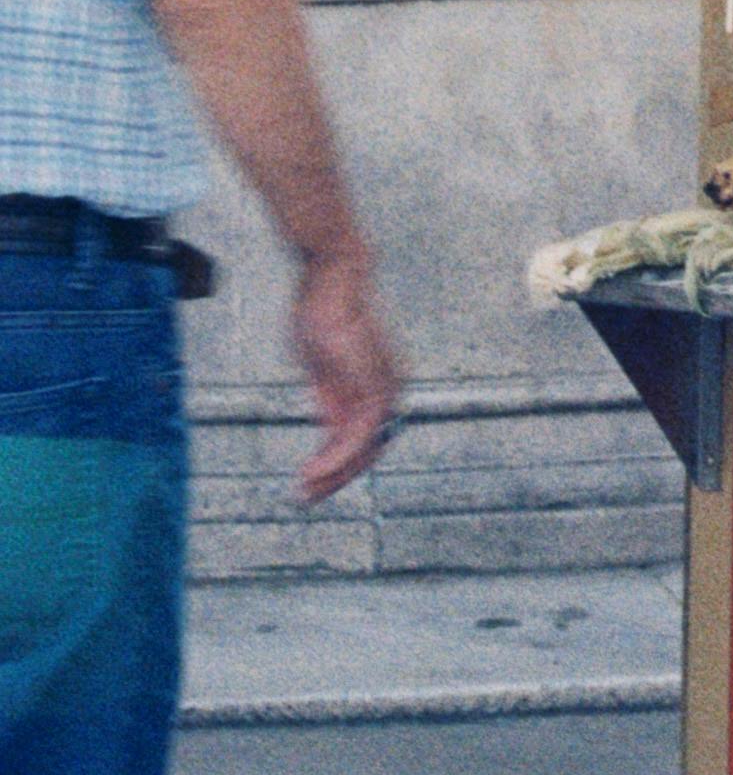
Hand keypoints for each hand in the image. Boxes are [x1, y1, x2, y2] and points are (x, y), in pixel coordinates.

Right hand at [288, 249, 402, 504]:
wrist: (334, 275)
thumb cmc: (324, 310)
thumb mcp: (321, 361)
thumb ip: (329, 392)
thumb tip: (328, 420)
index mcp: (376, 386)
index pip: (364, 439)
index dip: (338, 465)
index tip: (308, 482)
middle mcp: (388, 391)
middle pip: (368, 452)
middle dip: (336, 480)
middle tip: (304, 500)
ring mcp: (384, 388)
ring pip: (365, 450)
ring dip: (333, 476)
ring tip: (303, 493)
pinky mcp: (373, 384)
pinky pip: (358, 435)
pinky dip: (334, 458)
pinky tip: (311, 473)